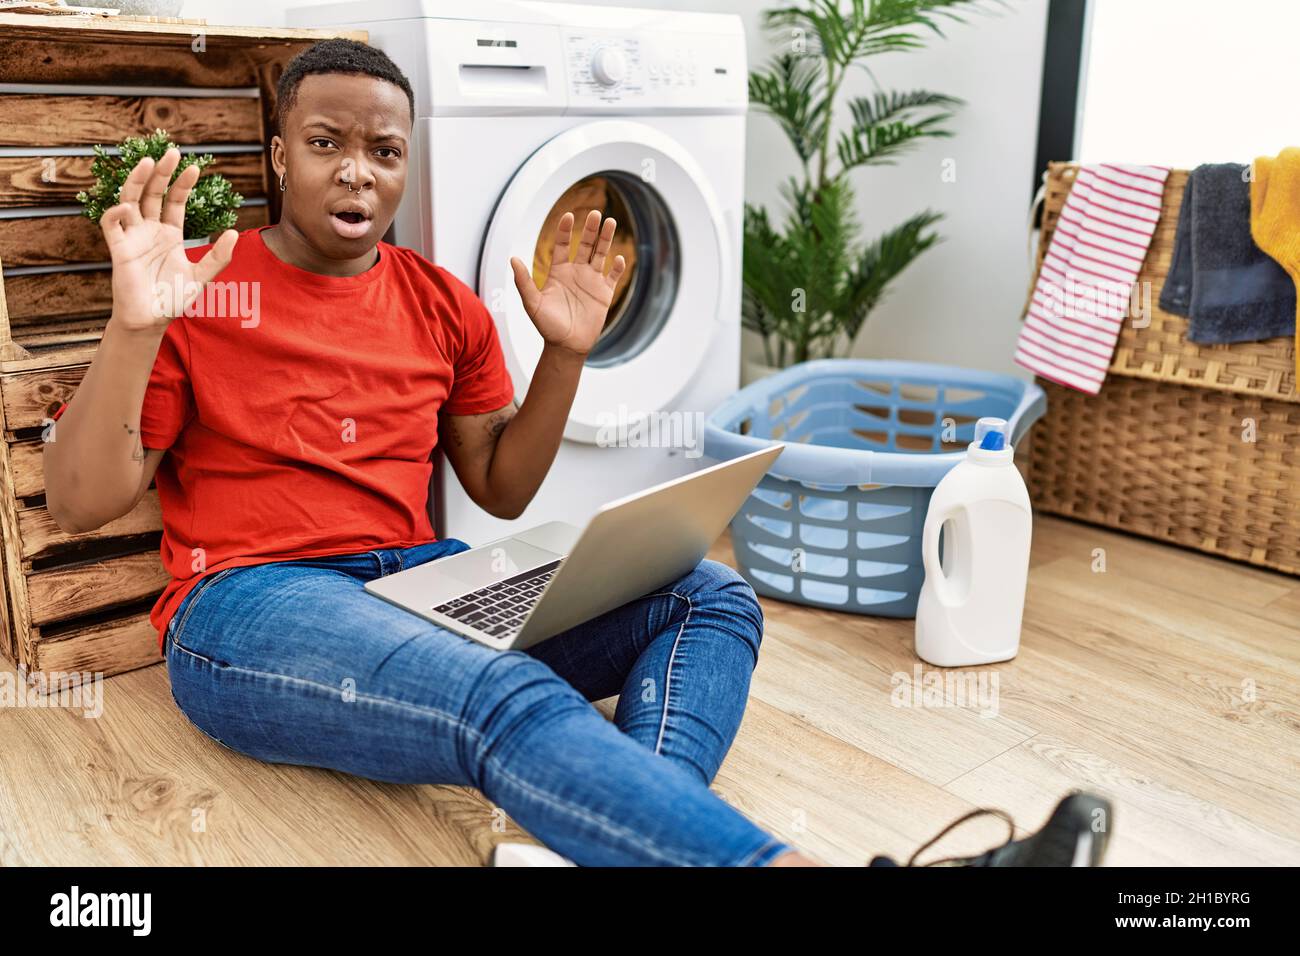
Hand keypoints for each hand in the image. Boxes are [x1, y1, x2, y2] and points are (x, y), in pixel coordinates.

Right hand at [100, 147, 238, 333]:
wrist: (152, 320)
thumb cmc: (173, 299)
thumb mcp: (202, 277)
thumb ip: (218, 257)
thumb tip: (235, 232)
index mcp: (169, 234)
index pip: (174, 201)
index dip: (182, 184)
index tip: (194, 167)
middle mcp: (149, 230)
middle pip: (152, 193)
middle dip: (161, 173)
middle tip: (172, 153)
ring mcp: (133, 237)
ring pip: (130, 199)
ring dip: (136, 180)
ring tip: (148, 162)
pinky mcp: (118, 249)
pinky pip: (111, 224)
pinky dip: (116, 212)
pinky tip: (128, 206)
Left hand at [509, 209, 627, 356]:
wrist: (566, 346)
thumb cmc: (547, 326)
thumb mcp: (532, 303)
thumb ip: (523, 281)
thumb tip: (512, 259)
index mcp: (559, 272)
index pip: (562, 245)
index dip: (565, 230)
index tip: (568, 216)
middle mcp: (576, 273)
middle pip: (586, 245)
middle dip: (591, 229)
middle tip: (596, 214)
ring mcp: (592, 282)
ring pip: (601, 255)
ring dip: (606, 240)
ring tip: (610, 222)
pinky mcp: (604, 294)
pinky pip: (613, 276)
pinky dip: (616, 267)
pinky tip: (617, 258)